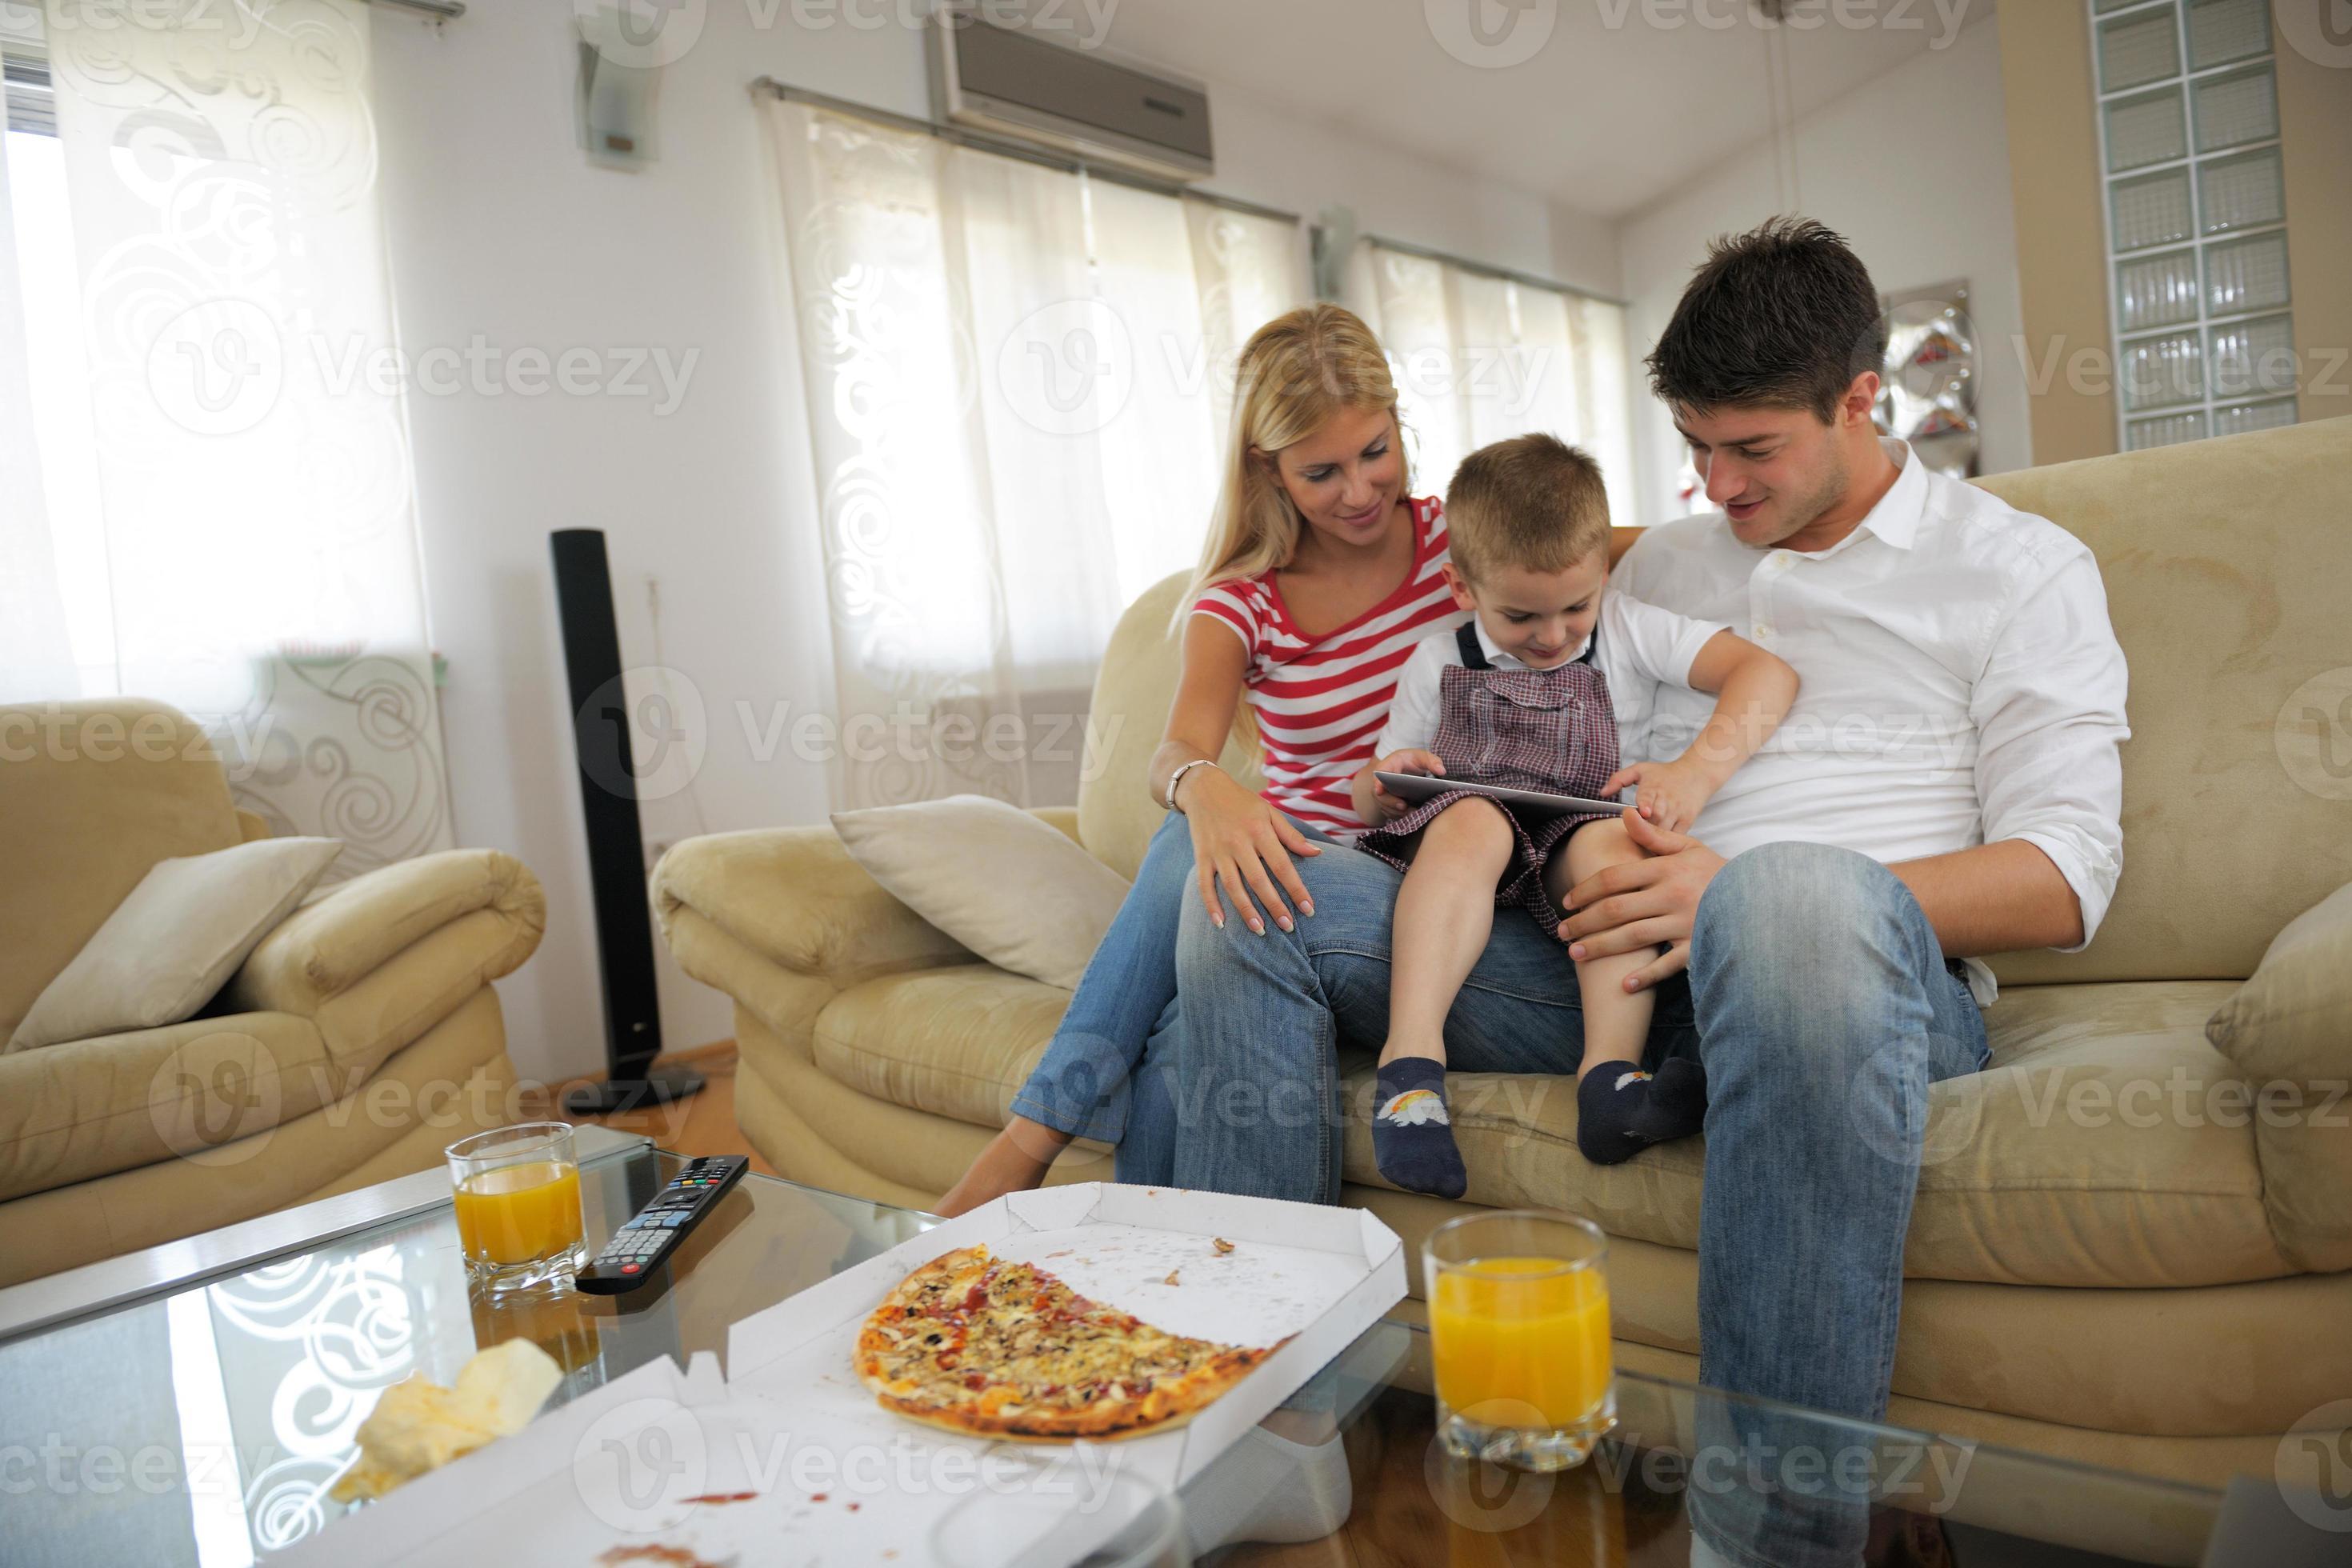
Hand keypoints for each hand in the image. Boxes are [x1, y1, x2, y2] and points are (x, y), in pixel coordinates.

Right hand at [1178, 766, 1320, 933]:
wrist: (1203, 788)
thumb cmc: (1242, 802)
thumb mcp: (1269, 812)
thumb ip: (1291, 835)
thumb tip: (1316, 854)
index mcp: (1259, 830)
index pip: (1282, 866)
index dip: (1296, 889)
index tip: (1309, 909)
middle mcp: (1238, 842)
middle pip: (1258, 880)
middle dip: (1274, 906)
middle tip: (1288, 927)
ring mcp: (1218, 851)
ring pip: (1232, 886)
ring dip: (1246, 910)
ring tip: (1260, 931)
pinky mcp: (1201, 857)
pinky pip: (1205, 885)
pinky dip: (1211, 905)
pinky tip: (1220, 924)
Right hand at [1364, 748, 1444, 823]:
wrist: (1410, 769)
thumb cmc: (1414, 761)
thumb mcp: (1424, 757)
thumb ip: (1433, 761)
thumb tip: (1441, 771)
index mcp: (1388, 766)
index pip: (1378, 774)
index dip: (1377, 783)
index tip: (1380, 790)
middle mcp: (1382, 782)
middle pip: (1380, 794)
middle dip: (1390, 802)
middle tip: (1404, 806)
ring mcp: (1385, 795)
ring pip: (1385, 806)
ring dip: (1397, 812)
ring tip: (1413, 813)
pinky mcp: (1389, 805)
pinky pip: (1391, 813)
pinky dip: (1401, 816)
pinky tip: (1414, 816)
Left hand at [1556, 810, 1725, 991]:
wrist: (1762, 896)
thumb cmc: (1718, 872)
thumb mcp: (1689, 848)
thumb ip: (1653, 837)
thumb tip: (1626, 814)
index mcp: (1665, 869)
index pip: (1614, 878)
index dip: (1586, 890)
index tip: (1568, 902)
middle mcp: (1671, 895)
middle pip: (1615, 909)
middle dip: (1584, 921)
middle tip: (1561, 931)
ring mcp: (1685, 923)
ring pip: (1632, 937)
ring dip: (1600, 946)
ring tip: (1575, 953)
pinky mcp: (1699, 947)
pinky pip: (1668, 964)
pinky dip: (1646, 976)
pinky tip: (1623, 984)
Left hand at [1598, 758, 1714, 834]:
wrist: (1696, 774)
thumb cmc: (1664, 774)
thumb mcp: (1640, 770)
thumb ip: (1619, 779)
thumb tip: (1602, 793)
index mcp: (1653, 787)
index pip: (1648, 797)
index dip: (1645, 806)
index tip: (1643, 812)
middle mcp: (1667, 800)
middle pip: (1656, 819)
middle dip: (1644, 828)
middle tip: (1632, 835)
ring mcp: (1678, 812)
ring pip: (1665, 830)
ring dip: (1653, 839)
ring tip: (1641, 844)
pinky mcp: (1687, 821)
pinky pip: (1676, 837)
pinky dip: (1666, 843)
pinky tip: (1655, 846)